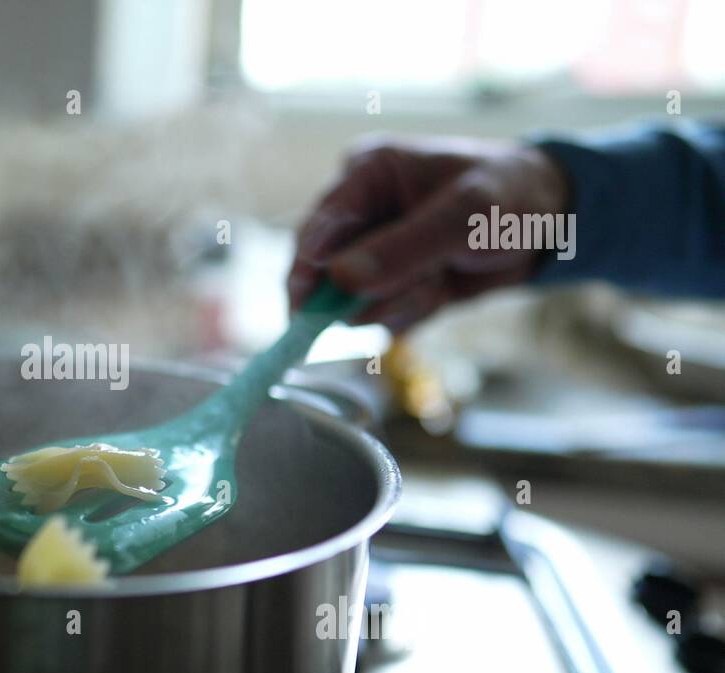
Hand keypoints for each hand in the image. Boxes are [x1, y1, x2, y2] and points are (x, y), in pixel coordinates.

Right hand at [288, 136, 569, 330]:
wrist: (551, 222)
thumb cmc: (510, 197)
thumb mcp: (465, 217)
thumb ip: (402, 248)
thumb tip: (340, 279)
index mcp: (365, 175)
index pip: (316, 228)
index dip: (305, 270)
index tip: (303, 310)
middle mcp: (359, 213)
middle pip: (324, 272)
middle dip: (366, 294)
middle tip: (411, 290)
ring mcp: (371, 251)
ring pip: (353, 302)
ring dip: (397, 303)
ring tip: (439, 283)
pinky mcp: (388, 283)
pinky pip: (380, 316)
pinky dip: (411, 312)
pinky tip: (441, 290)